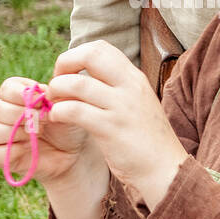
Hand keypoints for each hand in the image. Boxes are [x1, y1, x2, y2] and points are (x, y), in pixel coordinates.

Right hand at [0, 76, 92, 185]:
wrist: (76, 153)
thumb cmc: (70, 124)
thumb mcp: (68, 104)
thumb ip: (55, 92)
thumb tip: (40, 92)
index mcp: (18, 96)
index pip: (6, 88)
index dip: (20, 94)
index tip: (42, 100)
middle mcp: (6, 114)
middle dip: (20, 114)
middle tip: (44, 120)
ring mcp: (3, 137)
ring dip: (13, 131)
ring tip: (37, 133)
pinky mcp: (5, 158)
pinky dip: (12, 151)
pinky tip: (31, 149)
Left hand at [44, 42, 187, 201]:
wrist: (166, 170)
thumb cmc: (147, 141)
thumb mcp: (137, 105)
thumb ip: (116, 90)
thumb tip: (83, 80)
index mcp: (134, 78)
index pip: (100, 48)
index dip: (76, 56)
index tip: (67, 75)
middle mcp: (130, 86)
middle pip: (90, 54)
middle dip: (65, 64)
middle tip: (56, 84)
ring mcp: (121, 106)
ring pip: (77, 83)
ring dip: (56, 90)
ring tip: (53, 104)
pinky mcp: (110, 129)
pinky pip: (75, 110)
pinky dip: (59, 112)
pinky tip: (57, 119)